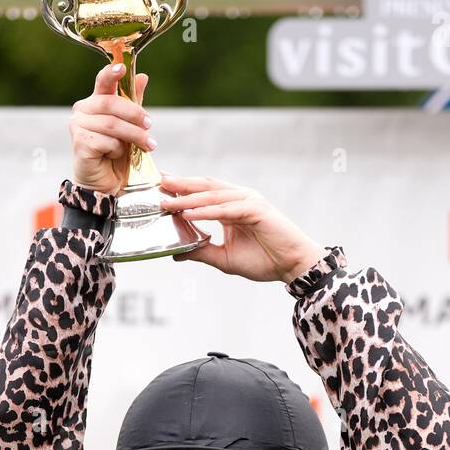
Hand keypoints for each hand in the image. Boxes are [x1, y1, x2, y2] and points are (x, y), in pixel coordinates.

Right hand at [69, 64, 155, 194]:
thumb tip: (143, 77)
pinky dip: (117, 150)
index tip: (123, 68)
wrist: (105, 185)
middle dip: (135, 114)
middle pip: (112, 103)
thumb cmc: (115, 155)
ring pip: (112, 124)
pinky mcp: (79, 143)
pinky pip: (106, 141)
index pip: (103, 81)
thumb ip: (134, 103)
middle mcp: (82, 110)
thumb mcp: (130, 127)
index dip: (112, 72)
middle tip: (150, 126)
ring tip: (147, 146)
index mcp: (94, 102)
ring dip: (133, 135)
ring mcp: (78, 126)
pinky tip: (115, 156)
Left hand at [158, 175, 326, 283]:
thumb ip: (201, 252)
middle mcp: (239, 199)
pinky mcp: (257, 210)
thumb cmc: (264, 260)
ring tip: (167, 199)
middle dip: (181, 185)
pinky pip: (225, 210)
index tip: (159, 188)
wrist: (291, 266)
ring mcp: (249, 201)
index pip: (203, 193)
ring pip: (213, 196)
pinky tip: (188, 214)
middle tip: (158, 183)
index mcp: (232, 206)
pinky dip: (205, 212)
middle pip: (205, 187)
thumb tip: (176, 253)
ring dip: (188, 197)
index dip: (182, 189)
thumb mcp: (223, 258)